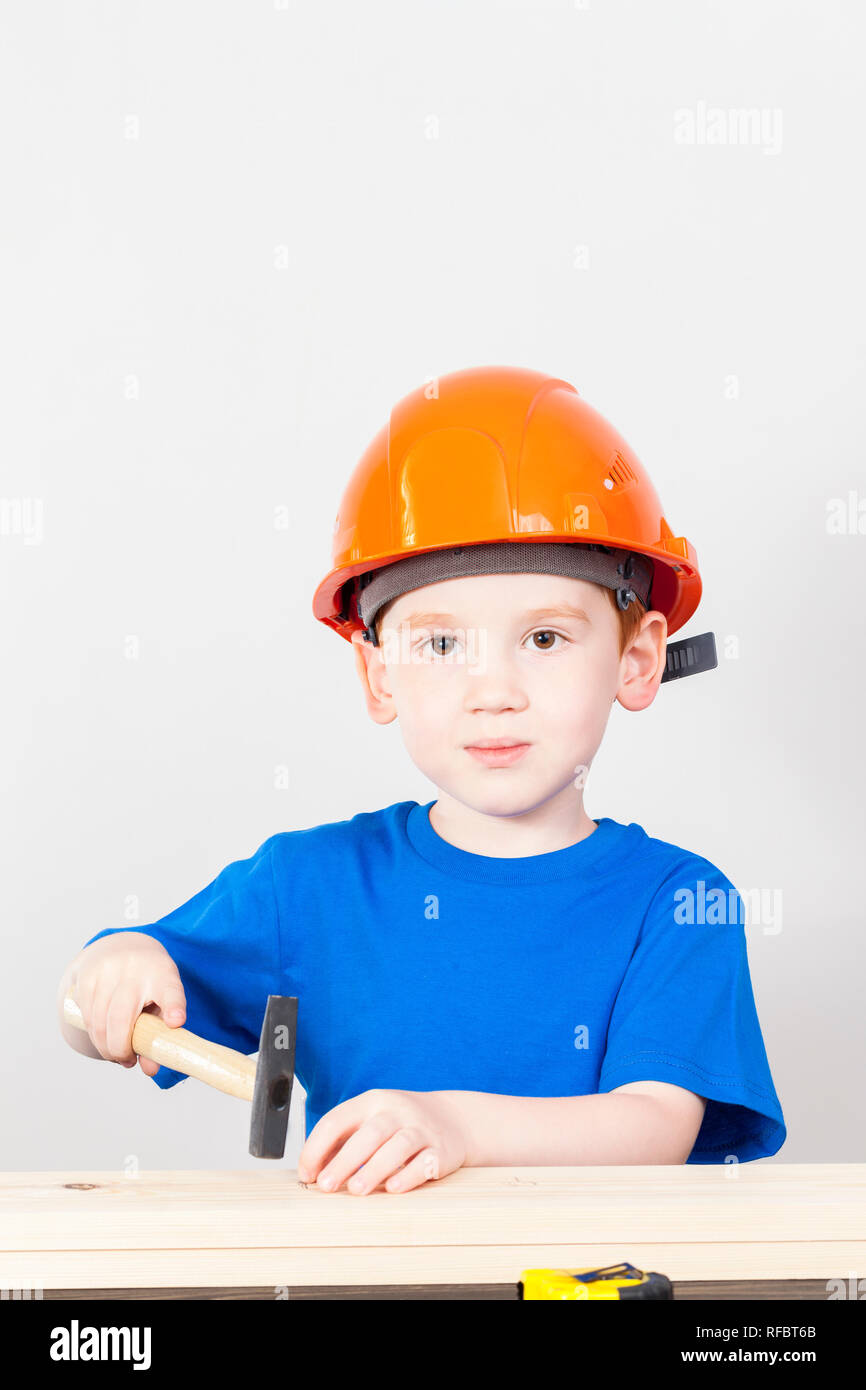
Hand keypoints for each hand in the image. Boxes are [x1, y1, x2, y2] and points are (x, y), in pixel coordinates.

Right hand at [59, 932, 186, 1076]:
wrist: (123, 947)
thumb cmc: (150, 983)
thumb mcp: (161, 1001)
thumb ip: (158, 1034)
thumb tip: (150, 1069)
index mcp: (163, 974)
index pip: (170, 991)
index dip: (174, 1007)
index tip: (176, 1022)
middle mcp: (136, 969)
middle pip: (122, 1016)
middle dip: (121, 1047)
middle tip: (127, 1061)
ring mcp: (108, 970)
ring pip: (100, 1020)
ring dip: (105, 1046)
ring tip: (116, 1054)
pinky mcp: (88, 976)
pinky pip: (86, 1015)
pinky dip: (94, 1033)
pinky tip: (102, 1037)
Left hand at [296, 1089, 469, 1194]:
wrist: (451, 1118)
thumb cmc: (398, 1124)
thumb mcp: (369, 1120)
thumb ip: (342, 1141)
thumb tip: (311, 1170)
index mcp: (371, 1102)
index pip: (337, 1120)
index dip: (317, 1148)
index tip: (307, 1173)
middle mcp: (396, 1111)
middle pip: (368, 1134)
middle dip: (344, 1161)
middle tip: (325, 1186)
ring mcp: (421, 1129)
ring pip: (398, 1146)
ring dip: (374, 1169)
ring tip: (356, 1190)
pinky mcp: (441, 1150)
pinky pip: (425, 1162)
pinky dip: (409, 1175)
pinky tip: (393, 1188)